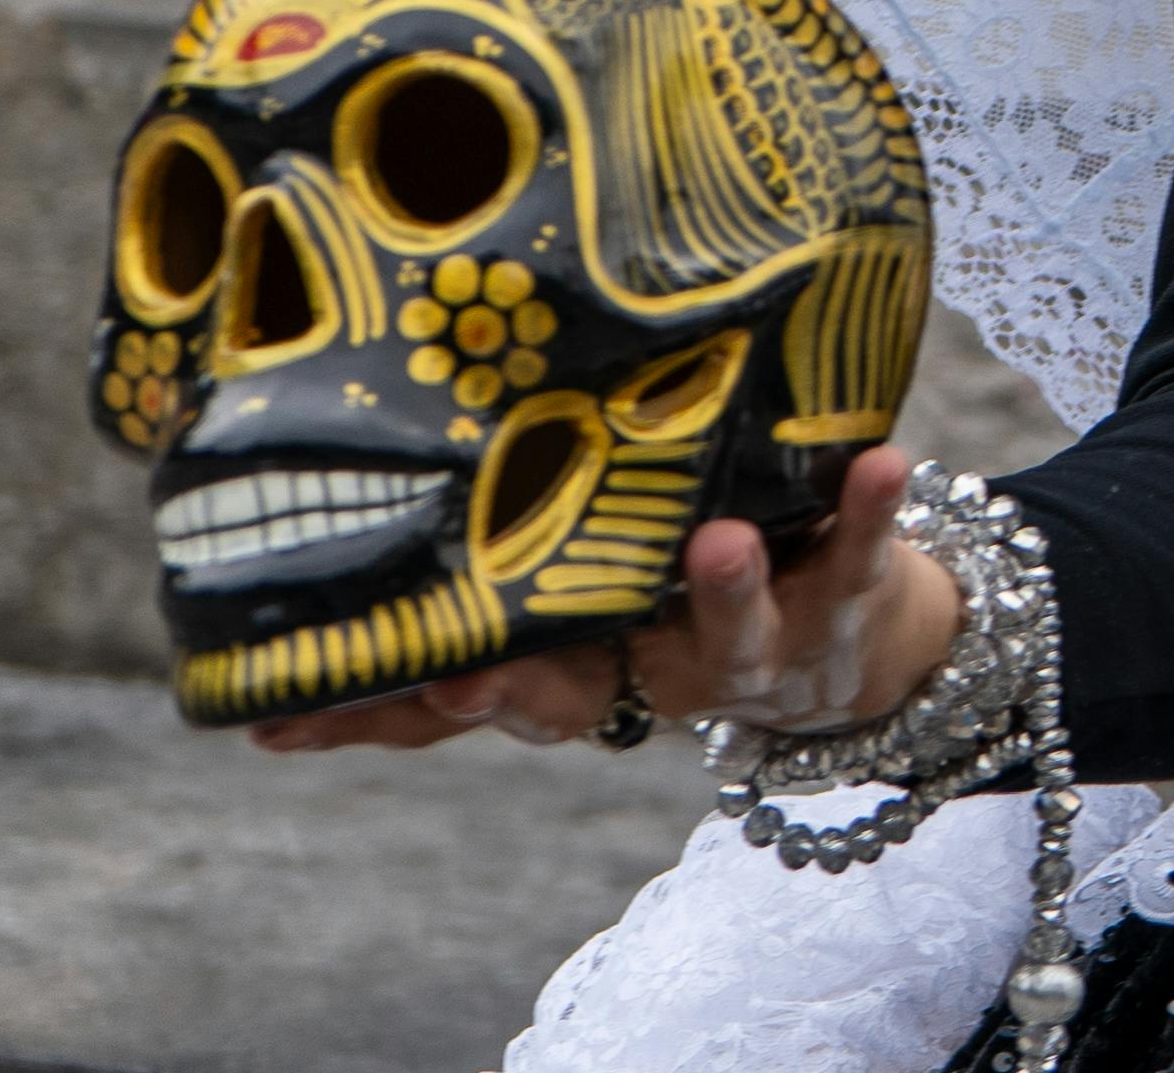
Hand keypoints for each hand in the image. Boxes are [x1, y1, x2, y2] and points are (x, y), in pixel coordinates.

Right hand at [251, 445, 963, 754]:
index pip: (463, 699)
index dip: (377, 713)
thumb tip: (333, 543)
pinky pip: (856, 556)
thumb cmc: (685, 592)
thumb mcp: (585, 596)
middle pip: (576, 698)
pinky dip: (867, 512)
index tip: (290, 714)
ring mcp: (751, 646)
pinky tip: (883, 459)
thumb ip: (494, 571)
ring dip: (719, 597)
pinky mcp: (842, 599)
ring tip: (716, 542)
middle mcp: (654, 676)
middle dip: (522, 685)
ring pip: (728, 637)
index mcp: (581, 667)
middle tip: (473, 666)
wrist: (857, 646)